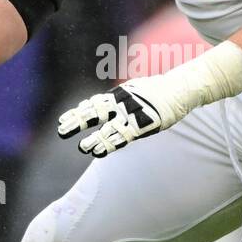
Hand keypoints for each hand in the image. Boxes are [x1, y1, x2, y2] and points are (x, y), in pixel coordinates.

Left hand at [58, 77, 173, 156]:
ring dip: (96, 138)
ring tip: (82, 148)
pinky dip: (111, 144)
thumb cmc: (158, 90)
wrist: (179, 88)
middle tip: (61, 131)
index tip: (62, 120)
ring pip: (109, 128)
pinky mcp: (144, 124)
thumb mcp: (135, 90)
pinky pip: (124, 136)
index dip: (78, 112)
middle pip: (95, 113)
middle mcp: (122, 104)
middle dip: (78, 122)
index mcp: (119, 95)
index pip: (93, 104)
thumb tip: (110, 99)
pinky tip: (98, 152)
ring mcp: (133, 114)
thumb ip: (122, 97)